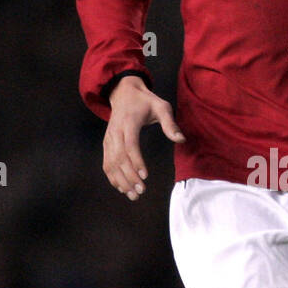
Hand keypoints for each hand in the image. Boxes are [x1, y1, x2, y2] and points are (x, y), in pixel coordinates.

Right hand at [104, 76, 184, 199]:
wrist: (123, 93)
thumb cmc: (145, 101)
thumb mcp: (161, 106)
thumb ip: (170, 123)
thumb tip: (181, 140)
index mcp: (129, 122)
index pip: (130, 145)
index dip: (136, 161)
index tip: (145, 176)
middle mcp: (115, 132)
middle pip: (119, 158)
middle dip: (129, 176)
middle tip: (141, 191)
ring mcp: (108, 139)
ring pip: (110, 163)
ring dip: (120, 181)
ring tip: (133, 195)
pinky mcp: (106, 144)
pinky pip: (106, 163)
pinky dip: (112, 177)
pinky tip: (122, 188)